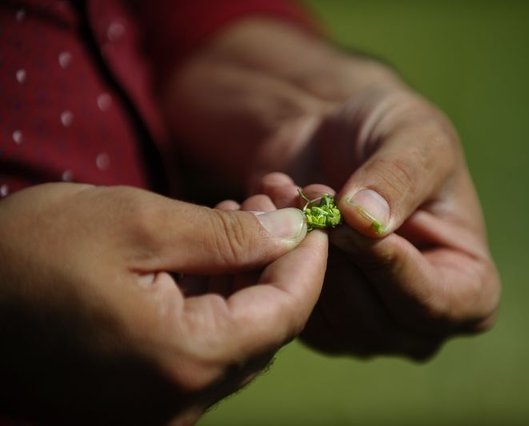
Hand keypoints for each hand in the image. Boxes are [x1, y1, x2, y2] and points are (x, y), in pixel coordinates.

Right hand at [0, 183, 326, 423]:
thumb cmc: (31, 252)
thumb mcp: (139, 222)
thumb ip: (230, 236)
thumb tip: (292, 233)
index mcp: (185, 361)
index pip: (286, 314)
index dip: (310, 261)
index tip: (317, 218)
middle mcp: (178, 403)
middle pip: (265, 329)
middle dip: (278, 263)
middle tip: (275, 205)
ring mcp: (157, 409)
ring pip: (235, 338)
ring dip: (247, 278)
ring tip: (240, 217)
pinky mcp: (137, 400)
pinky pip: (201, 350)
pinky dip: (215, 301)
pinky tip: (207, 253)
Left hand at [160, 18, 499, 359]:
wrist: (333, 139)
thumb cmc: (391, 134)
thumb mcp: (415, 137)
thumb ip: (401, 176)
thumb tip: (368, 222)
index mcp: (469, 287)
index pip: (434, 303)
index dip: (390, 266)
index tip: (349, 221)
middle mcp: (419, 321)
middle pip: (373, 322)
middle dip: (335, 254)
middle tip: (311, 190)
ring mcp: (365, 329)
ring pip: (324, 319)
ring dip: (298, 251)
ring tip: (291, 191)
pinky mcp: (317, 320)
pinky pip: (286, 307)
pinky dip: (269, 259)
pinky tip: (269, 209)